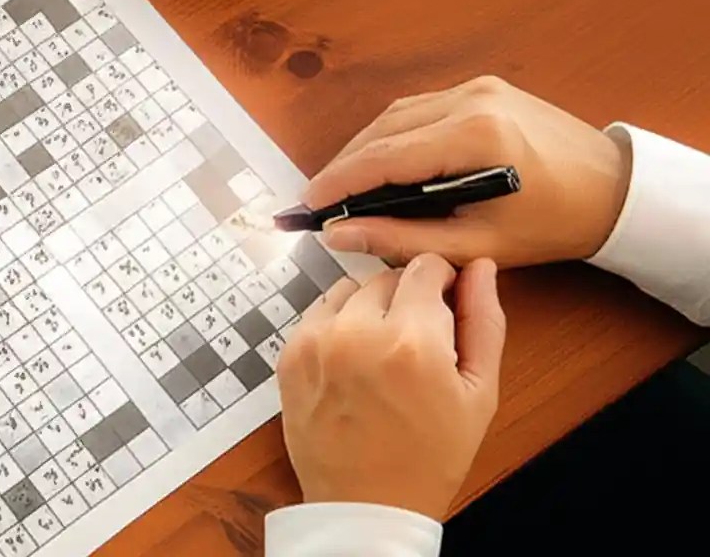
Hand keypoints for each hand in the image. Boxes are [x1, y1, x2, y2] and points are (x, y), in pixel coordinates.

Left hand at [277, 255, 506, 520]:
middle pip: (387, 277)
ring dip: (368, 309)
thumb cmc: (431, 455)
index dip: (441, 282)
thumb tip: (481, 267)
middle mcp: (357, 332)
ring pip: (349, 290)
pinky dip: (337, 326)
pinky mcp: (289, 355)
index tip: (443, 307)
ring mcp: (316, 342)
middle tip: (414, 342)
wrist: (365, 505)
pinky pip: (318, 314)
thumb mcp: (478, 393)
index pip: (426, 267)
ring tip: (381, 353)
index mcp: (412, 342)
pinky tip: (352, 363)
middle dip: (406, 298)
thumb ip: (483, 322)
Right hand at [304, 75, 629, 266]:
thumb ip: (401, 239)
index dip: (337, 183)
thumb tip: (340, 235)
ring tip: (343, 186)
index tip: (306, 206)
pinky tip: (379, 163)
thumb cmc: (553, 223)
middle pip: (381, 130)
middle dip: (344, 166)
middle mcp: (470, 100)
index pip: (383, 158)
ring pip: (395, 115)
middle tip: (318, 202)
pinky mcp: (481, 87)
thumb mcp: (475, 244)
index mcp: (474, 138)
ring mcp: (476, 87)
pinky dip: (391, 135)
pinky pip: (418, 109)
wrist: (613, 189)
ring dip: (364, 148)